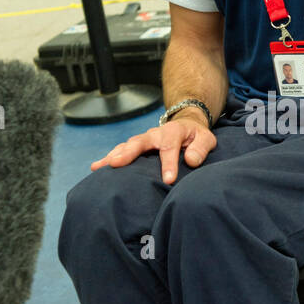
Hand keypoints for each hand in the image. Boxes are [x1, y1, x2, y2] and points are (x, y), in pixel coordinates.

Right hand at [90, 112, 215, 183]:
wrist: (186, 124)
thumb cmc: (196, 136)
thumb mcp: (206, 139)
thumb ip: (201, 149)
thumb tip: (192, 161)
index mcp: (173, 132)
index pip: (169, 148)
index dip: (169, 164)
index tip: (168, 180)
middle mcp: (155, 134)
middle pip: (139, 143)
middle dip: (128, 153)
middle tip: (116, 164)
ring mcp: (143, 139)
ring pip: (126, 146)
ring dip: (113, 156)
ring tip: (99, 167)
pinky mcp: (136, 145)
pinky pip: (121, 150)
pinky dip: (109, 157)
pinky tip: (97, 167)